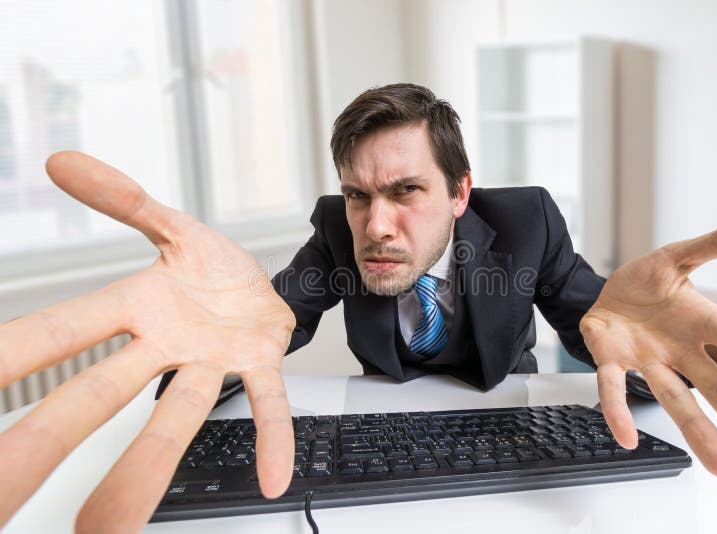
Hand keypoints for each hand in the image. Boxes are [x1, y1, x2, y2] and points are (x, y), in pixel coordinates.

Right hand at [0, 152, 296, 530]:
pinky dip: (270, 439)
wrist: (267, 286)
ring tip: (108, 526)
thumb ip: (123, 199)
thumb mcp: (172, 226)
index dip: (12, 356)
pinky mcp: (258, 364)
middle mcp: (162, 346)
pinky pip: (265, 404)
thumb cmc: (212, 269)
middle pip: (96, 395)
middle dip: (46, 441)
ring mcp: (209, 361)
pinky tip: (271, 479)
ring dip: (144, 468)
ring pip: (173, 416)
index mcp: (133, 309)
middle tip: (2, 493)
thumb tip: (61, 161)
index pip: (59, 334)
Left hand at [580, 213, 716, 481]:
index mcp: (707, 324)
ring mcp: (647, 360)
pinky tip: (628, 438)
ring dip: (699, 433)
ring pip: (675, 399)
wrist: (600, 291)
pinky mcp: (611, 360)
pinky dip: (619, 410)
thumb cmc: (648, 283)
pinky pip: (614, 387)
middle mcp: (683, 352)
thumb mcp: (683, 255)